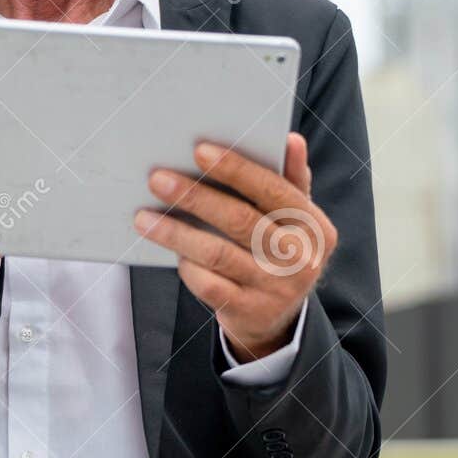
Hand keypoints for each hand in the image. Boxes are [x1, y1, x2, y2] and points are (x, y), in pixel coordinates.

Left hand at [133, 133, 335, 362]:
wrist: (277, 318)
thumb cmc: (279, 252)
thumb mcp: (294, 220)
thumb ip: (291, 181)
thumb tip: (290, 139)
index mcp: (313, 227)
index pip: (273, 190)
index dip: (236, 169)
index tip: (199, 150)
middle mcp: (300, 259)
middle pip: (240, 220)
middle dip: (195, 197)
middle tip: (158, 180)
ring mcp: (275, 289)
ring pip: (217, 253)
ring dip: (176, 232)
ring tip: (143, 217)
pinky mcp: (249, 312)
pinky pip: (208, 285)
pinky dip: (187, 267)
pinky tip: (171, 252)